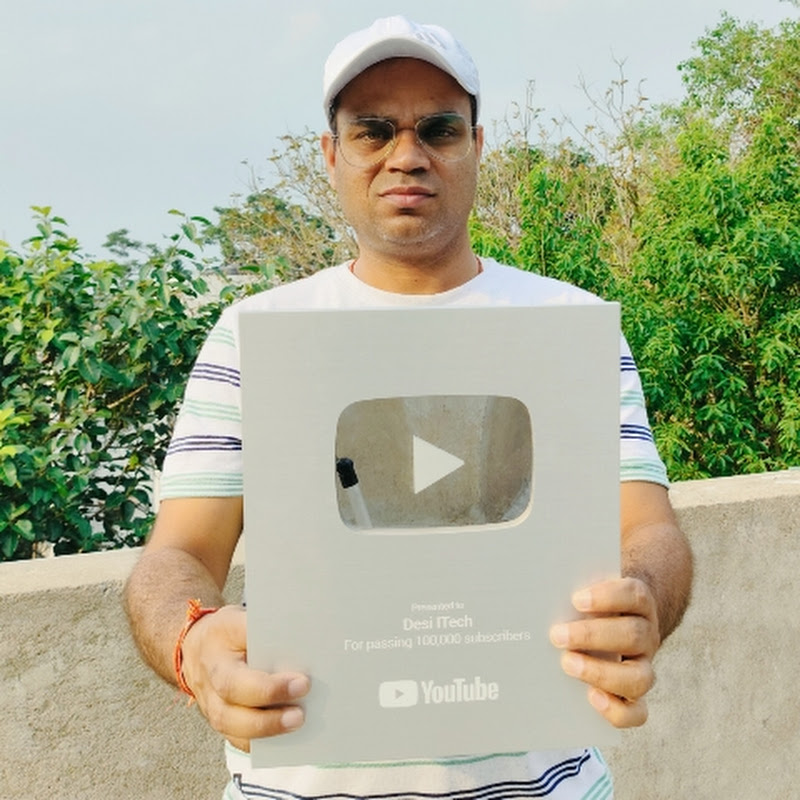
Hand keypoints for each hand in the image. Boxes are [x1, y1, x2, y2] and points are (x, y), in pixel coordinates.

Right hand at [180, 604, 310, 750]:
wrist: (196, 650)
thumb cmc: (228, 634)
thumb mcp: (244, 618)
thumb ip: (268, 628)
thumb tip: (302, 640)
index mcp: (219, 639)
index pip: (240, 643)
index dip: (265, 657)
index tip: (299, 672)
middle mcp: (210, 673)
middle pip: (232, 689)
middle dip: (269, 694)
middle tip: (303, 690)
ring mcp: (209, 701)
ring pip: (229, 721)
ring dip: (265, 725)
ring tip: (297, 719)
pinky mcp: (219, 720)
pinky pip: (235, 738)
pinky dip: (259, 741)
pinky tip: (285, 736)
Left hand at [549, 577, 659, 727]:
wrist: (611, 626)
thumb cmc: (591, 605)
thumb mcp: (587, 592)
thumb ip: (572, 590)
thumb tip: (540, 592)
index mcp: (638, 603)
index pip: (634, 595)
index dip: (608, 597)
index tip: (576, 600)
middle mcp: (646, 635)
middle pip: (633, 635)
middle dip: (592, 636)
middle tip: (557, 635)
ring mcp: (643, 667)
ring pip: (639, 677)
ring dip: (600, 672)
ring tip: (567, 663)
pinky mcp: (634, 696)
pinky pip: (636, 713)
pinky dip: (616, 709)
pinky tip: (591, 697)